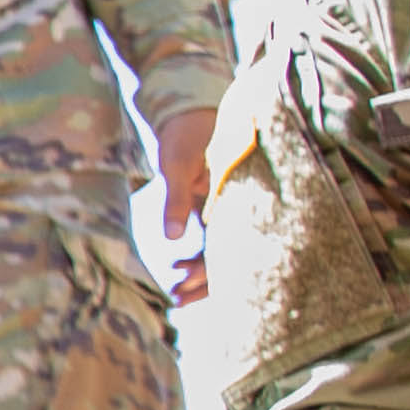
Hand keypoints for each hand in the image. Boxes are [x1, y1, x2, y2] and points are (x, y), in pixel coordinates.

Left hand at [152, 104, 217, 304]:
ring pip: (221, 250)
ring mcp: (227, 208)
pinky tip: (176, 268)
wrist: (189, 111)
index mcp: (236, 198)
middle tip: (177, 298)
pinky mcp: (215, 207)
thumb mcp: (177, 163)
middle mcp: (236, 207)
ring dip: (200, 273)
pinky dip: (197, 255)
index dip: (212, 272)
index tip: (186, 286)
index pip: (232, 246)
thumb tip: (173, 238)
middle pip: (230, 255)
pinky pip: (212, 238)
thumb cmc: (186, 133)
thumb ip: (175, 199)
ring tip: (175, 293)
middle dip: (205, 281)